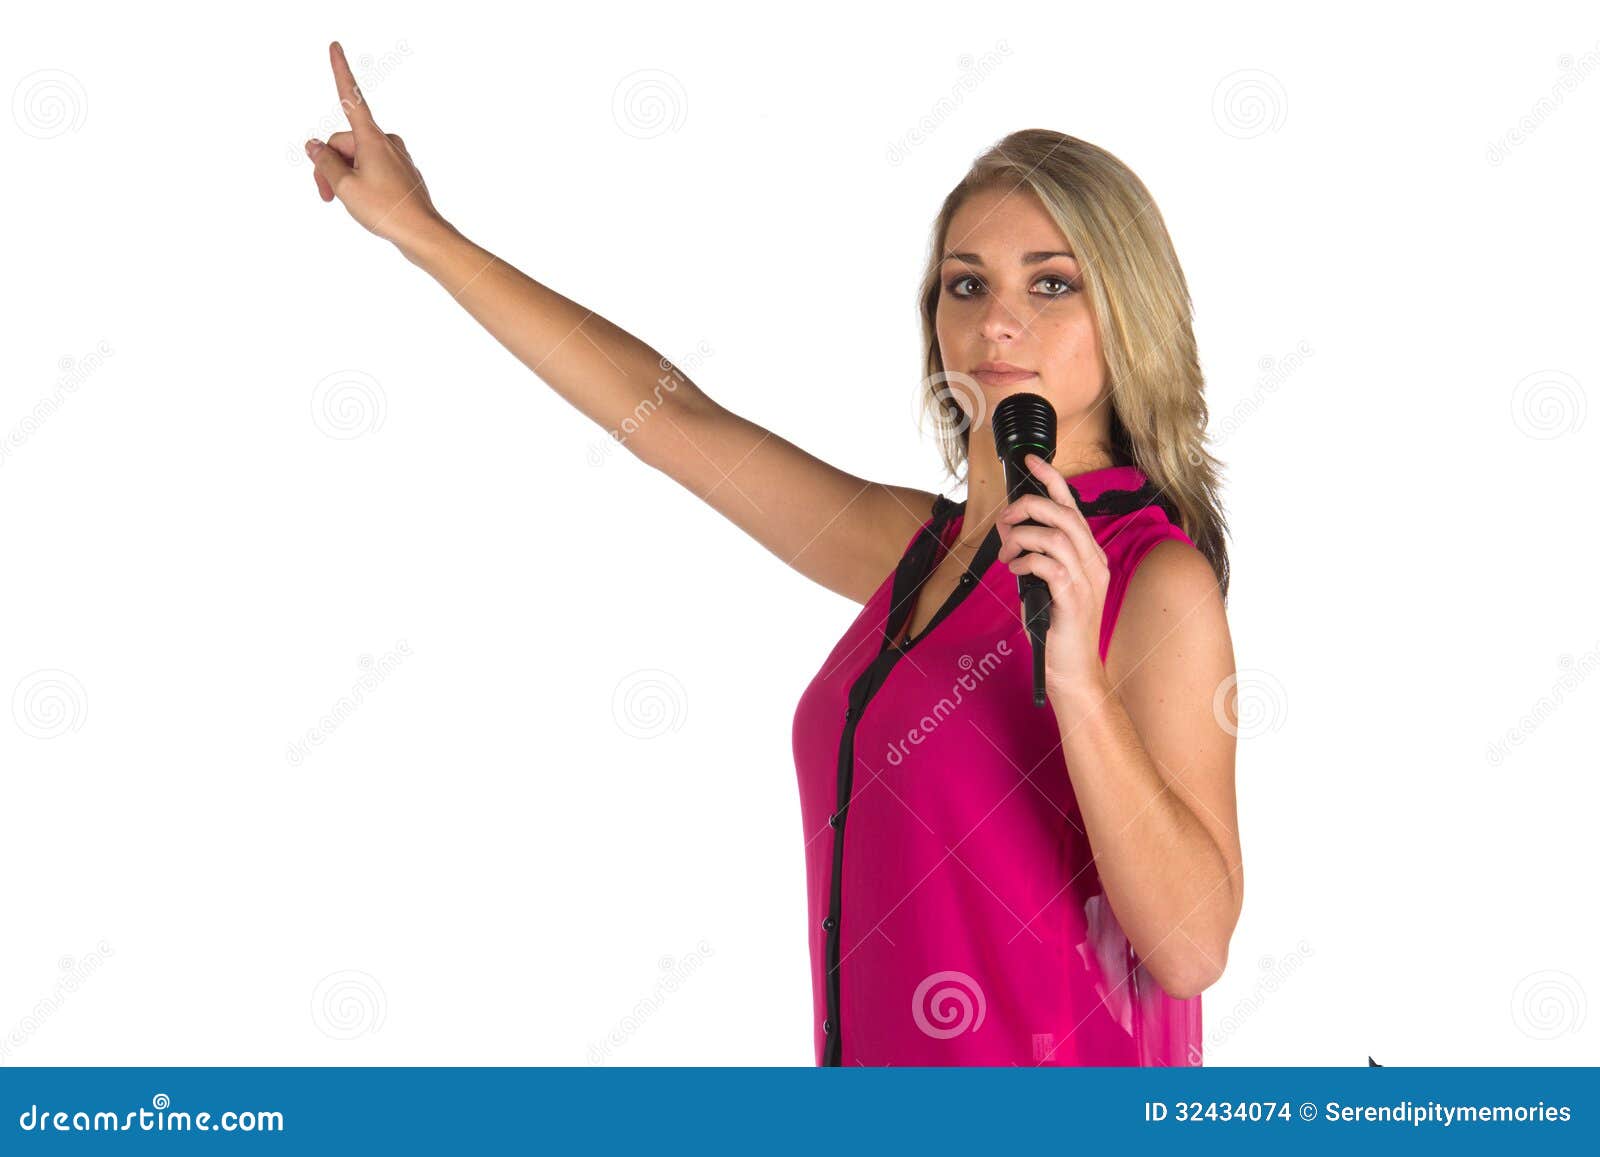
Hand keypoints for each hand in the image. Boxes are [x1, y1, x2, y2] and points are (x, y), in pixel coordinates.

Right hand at [303, 41, 449, 250]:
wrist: (423, 235)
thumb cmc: (386, 210)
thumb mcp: (344, 186)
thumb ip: (323, 162)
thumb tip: (313, 145)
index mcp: (372, 138)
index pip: (351, 98)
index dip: (340, 72)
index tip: (335, 46)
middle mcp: (386, 142)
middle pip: (343, 142)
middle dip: (329, 164)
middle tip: (326, 195)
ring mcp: (395, 157)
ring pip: (356, 158)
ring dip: (343, 176)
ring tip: (344, 202)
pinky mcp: (401, 172)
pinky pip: (371, 169)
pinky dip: (359, 181)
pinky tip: (365, 202)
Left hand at [995, 453, 1111, 698]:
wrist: (1073, 671)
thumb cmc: (1057, 628)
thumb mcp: (1046, 584)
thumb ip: (1036, 557)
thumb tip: (1011, 533)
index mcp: (1089, 555)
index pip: (1073, 506)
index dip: (1051, 479)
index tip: (1031, 461)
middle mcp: (1093, 562)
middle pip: (1063, 513)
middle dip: (1027, 508)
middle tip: (1004, 522)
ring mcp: (1087, 581)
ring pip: (1056, 536)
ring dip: (1022, 537)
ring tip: (1006, 553)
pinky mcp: (1073, 600)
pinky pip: (1049, 566)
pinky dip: (1026, 562)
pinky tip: (1015, 572)